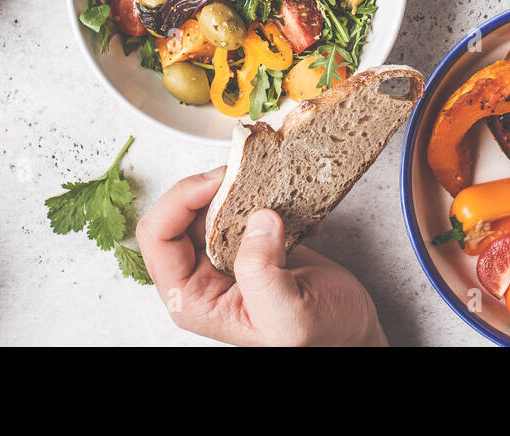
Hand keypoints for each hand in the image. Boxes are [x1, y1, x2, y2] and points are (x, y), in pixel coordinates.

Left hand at [136, 168, 387, 345]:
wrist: (352, 333)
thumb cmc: (320, 338)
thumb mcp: (287, 315)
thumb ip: (262, 272)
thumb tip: (257, 219)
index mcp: (193, 298)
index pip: (158, 237)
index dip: (180, 201)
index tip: (217, 182)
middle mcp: (201, 275)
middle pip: (179, 212)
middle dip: (209, 186)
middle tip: (243, 172)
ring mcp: (226, 255)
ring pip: (210, 203)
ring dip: (238, 186)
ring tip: (266, 181)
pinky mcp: (252, 240)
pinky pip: (242, 203)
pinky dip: (264, 193)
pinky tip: (292, 206)